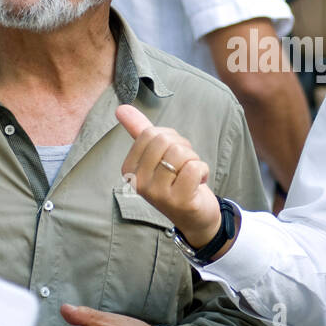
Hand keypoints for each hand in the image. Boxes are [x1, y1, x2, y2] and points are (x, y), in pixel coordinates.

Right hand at [116, 104, 220, 247]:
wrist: (195, 217)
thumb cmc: (176, 181)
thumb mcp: (157, 156)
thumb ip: (139, 132)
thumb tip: (121, 108)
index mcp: (129, 169)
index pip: (150, 133)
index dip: (170, 138)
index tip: (172, 156)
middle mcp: (139, 183)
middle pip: (165, 141)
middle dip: (183, 148)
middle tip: (184, 167)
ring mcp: (157, 194)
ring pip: (181, 153)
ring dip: (194, 160)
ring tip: (190, 176)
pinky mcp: (179, 201)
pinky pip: (194, 167)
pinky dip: (203, 171)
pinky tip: (198, 184)